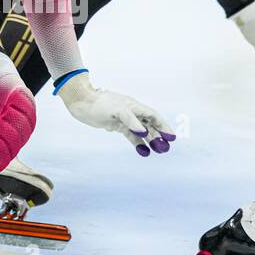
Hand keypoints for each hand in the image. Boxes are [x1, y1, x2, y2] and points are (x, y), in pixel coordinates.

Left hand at [56, 73, 174, 156]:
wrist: (82, 102)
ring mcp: (124, 119)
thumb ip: (131, 120)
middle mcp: (132, 112)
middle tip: (165, 149)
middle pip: (149, 125)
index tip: (171, 137)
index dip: (163, 126)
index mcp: (134, 106)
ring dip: (150, 141)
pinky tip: (143, 152)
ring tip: (157, 151)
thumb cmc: (99, 103)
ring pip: (141, 131)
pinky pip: (131, 135)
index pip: (153, 116)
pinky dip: (137, 143)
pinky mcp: (116, 125)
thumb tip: (143, 132)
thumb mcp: (116, 110)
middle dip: (158, 136)